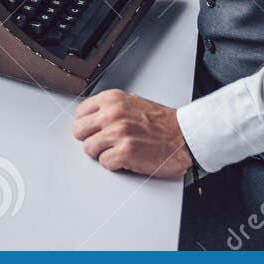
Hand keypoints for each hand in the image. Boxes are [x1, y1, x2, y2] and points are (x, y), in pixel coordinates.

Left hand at [74, 89, 192, 178]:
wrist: (184, 136)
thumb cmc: (161, 122)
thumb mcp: (132, 103)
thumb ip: (110, 108)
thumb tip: (91, 118)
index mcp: (112, 99)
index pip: (80, 113)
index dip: (87, 125)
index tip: (94, 130)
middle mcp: (112, 114)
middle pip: (79, 131)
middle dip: (90, 139)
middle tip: (104, 143)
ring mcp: (118, 133)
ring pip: (89, 149)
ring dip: (102, 153)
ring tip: (118, 150)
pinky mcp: (125, 152)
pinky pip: (104, 162)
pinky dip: (114, 164)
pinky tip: (127, 158)